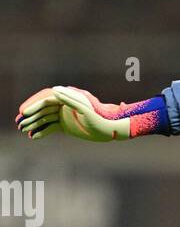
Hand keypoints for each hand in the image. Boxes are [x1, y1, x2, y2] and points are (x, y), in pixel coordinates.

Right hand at [16, 86, 166, 140]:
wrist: (113, 129)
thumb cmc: (103, 119)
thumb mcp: (86, 110)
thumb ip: (70, 99)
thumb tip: (55, 90)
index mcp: (69, 98)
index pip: (47, 99)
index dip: (34, 104)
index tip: (24, 111)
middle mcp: (65, 105)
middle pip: (44, 108)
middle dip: (31, 115)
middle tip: (19, 122)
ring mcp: (65, 115)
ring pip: (46, 118)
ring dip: (34, 123)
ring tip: (22, 130)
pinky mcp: (67, 125)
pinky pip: (51, 127)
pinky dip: (43, 131)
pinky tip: (34, 136)